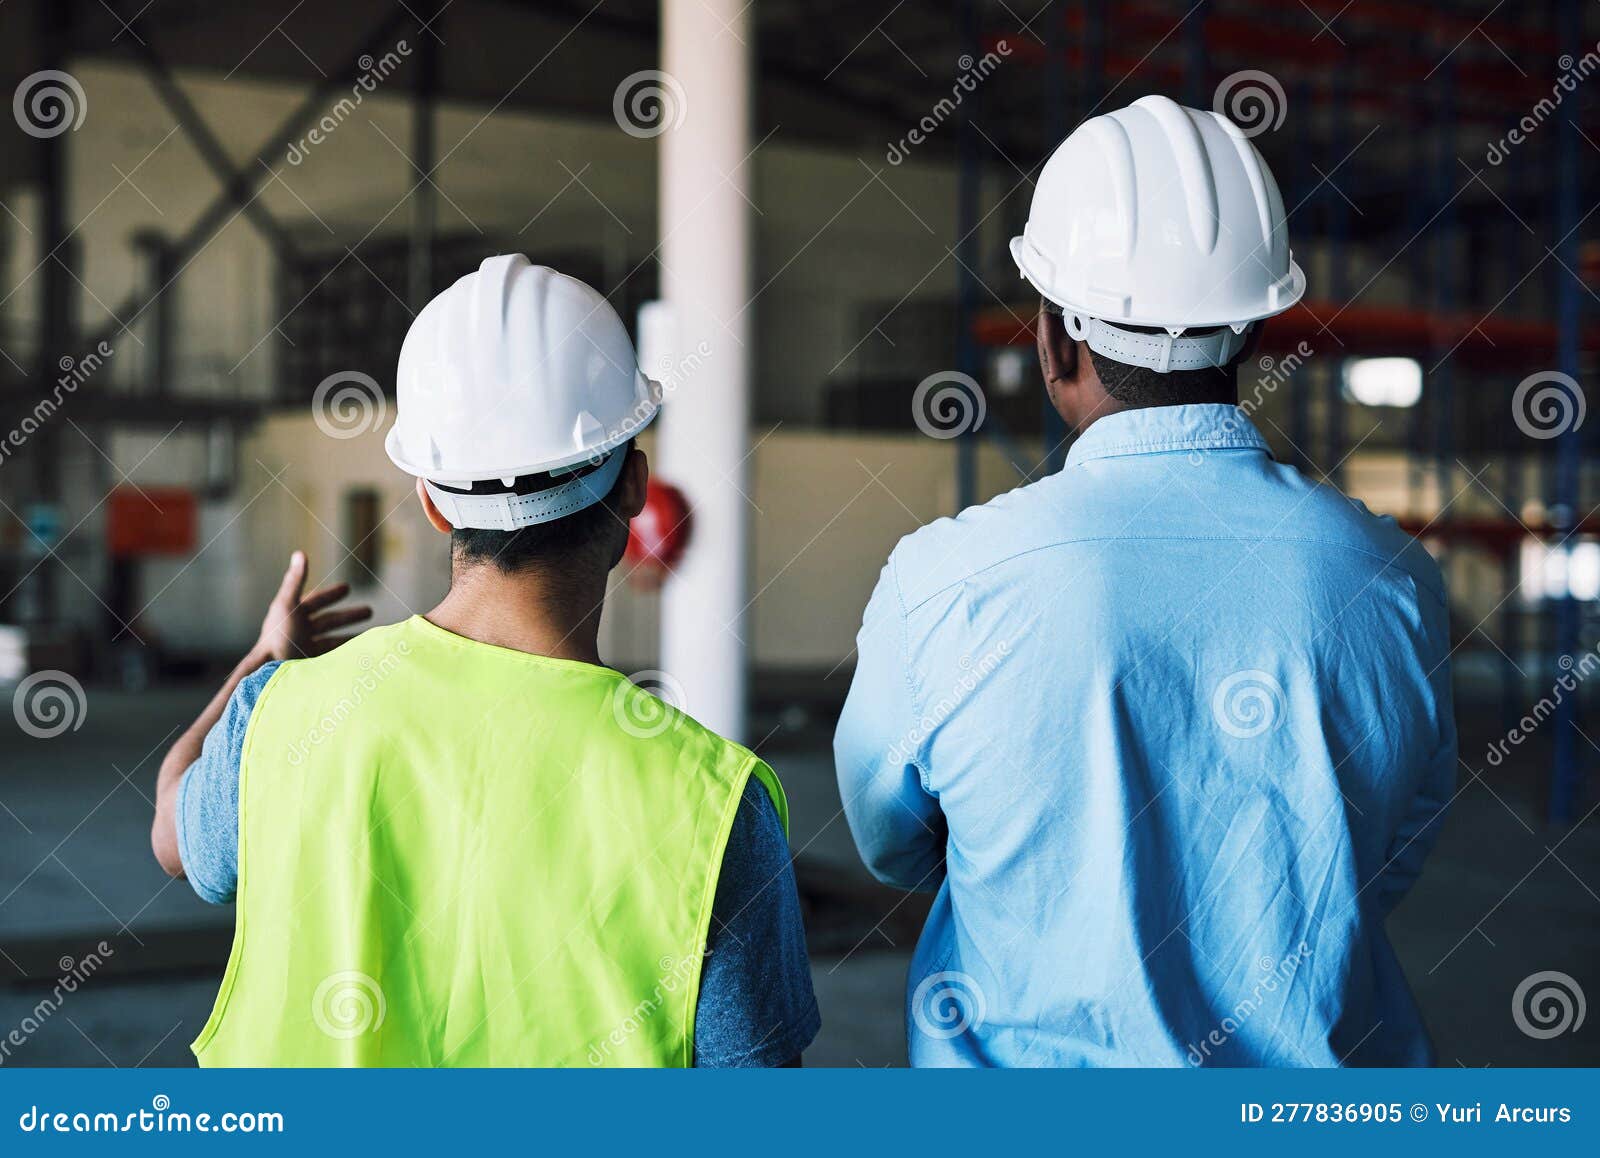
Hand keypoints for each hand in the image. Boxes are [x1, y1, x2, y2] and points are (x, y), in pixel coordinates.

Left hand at [254, 551, 372, 662]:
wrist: (271, 674)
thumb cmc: (278, 638)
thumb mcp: (287, 605)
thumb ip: (295, 580)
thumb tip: (301, 552)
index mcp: (291, 617)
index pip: (315, 602)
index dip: (331, 594)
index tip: (348, 588)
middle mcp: (299, 634)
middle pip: (328, 622)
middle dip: (349, 616)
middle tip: (370, 611)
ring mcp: (306, 652)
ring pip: (333, 641)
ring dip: (352, 636)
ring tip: (371, 637)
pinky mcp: (313, 669)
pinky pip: (334, 658)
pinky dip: (348, 653)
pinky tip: (361, 653)